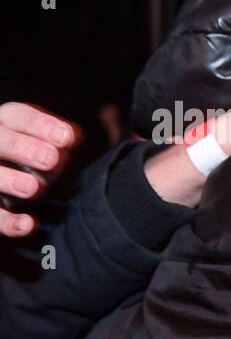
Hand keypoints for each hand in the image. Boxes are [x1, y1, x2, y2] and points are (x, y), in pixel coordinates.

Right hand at [0, 102, 78, 236]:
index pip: (17, 116)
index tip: (67, 137)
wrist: (28, 197)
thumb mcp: (62, 143)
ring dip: (8, 180)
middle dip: (22, 147)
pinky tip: (27, 224)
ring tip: (33, 188)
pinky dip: (8, 222)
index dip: (40, 124)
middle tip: (51, 159)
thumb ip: (81, 133)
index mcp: (10, 125)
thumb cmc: (48, 160)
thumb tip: (112, 114)